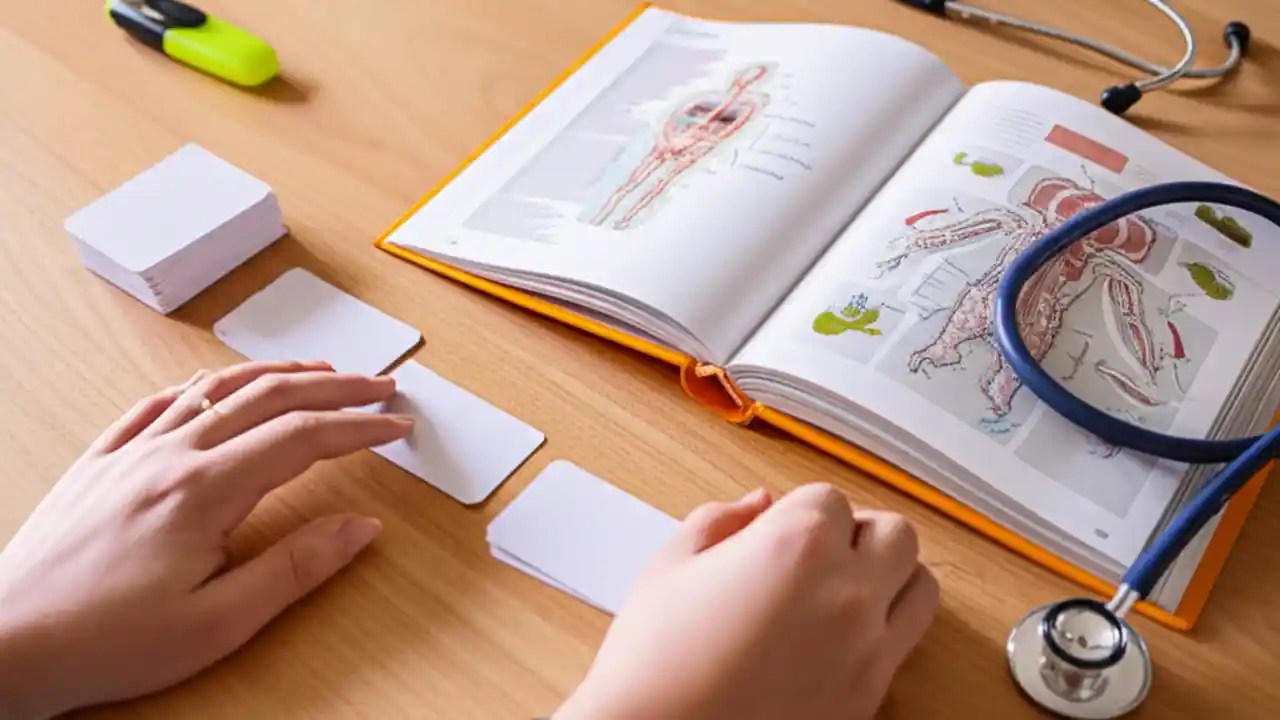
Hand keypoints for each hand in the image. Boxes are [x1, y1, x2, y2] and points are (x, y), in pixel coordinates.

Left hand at [0, 361, 411, 718]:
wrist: (4, 645)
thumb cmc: (105, 642)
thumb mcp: (217, 623)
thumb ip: (295, 568)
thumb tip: (359, 529)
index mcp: (203, 490)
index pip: (303, 438)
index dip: (359, 427)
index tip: (397, 425)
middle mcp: (168, 455)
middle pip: (268, 398)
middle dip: (334, 388)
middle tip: (379, 386)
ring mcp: (129, 452)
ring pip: (216, 389)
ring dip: (276, 373)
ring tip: (318, 371)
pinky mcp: (99, 462)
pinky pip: (158, 403)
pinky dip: (203, 384)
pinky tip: (217, 386)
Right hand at [558, 483, 937, 719]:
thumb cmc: (654, 663)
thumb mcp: (671, 566)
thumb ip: (721, 520)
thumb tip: (757, 504)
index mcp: (796, 543)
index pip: (830, 498)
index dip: (798, 510)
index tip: (776, 529)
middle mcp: (845, 590)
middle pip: (895, 532)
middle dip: (857, 534)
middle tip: (817, 552)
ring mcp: (867, 646)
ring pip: (920, 586)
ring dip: (888, 578)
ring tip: (842, 590)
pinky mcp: (870, 695)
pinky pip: (905, 645)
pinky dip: (883, 631)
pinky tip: (837, 637)